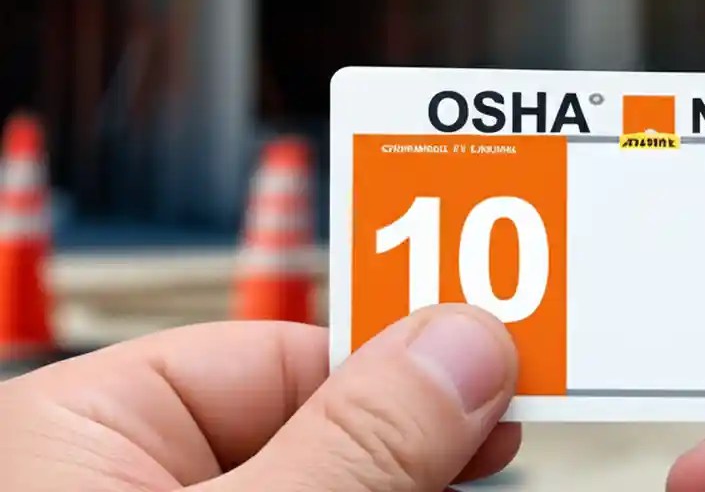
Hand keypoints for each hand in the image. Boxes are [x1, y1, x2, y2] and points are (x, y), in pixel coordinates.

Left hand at [0, 304, 519, 490]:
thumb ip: (353, 444)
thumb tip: (464, 346)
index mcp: (82, 430)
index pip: (278, 352)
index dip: (400, 354)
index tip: (499, 361)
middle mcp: (122, 478)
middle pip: (311, 422)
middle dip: (413, 428)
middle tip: (505, 435)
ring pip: (324, 478)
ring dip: (408, 474)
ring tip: (477, 470)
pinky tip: (436, 490)